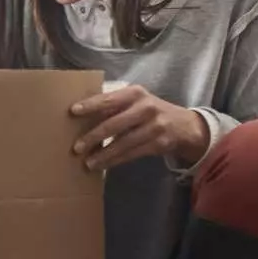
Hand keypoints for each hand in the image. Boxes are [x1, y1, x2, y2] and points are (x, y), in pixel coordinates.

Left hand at [68, 85, 209, 171]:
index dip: (91, 105)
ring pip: (123, 143)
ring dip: (103, 155)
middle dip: (93, 136)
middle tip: (77, 147)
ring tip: (88, 162)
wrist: (184, 125)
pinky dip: (115, 161)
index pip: (109, 99)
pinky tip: (103, 165)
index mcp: (135, 93)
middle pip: (114, 123)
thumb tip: (80, 119)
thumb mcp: (135, 101)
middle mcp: (146, 107)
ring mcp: (154, 126)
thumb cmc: (148, 111)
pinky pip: (132, 154)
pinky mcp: (159, 143)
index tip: (73, 111)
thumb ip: (114, 106)